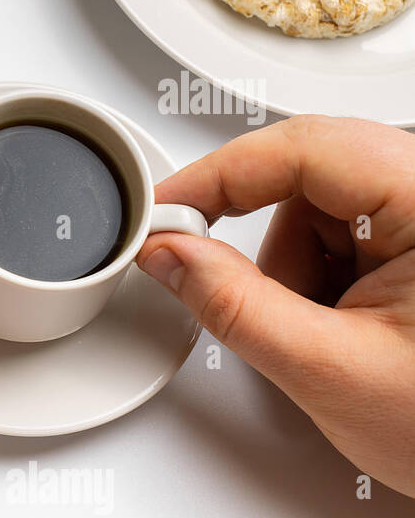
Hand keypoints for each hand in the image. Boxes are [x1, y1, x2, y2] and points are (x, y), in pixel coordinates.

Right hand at [137, 114, 414, 497]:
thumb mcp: (328, 369)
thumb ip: (232, 306)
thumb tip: (169, 254)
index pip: (303, 148)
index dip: (218, 176)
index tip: (164, 209)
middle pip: (309, 179)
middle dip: (274, 252)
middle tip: (265, 307)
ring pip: (322, 212)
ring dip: (301, 275)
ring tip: (337, 339)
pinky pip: (348, 238)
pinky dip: (326, 283)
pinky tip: (354, 331)